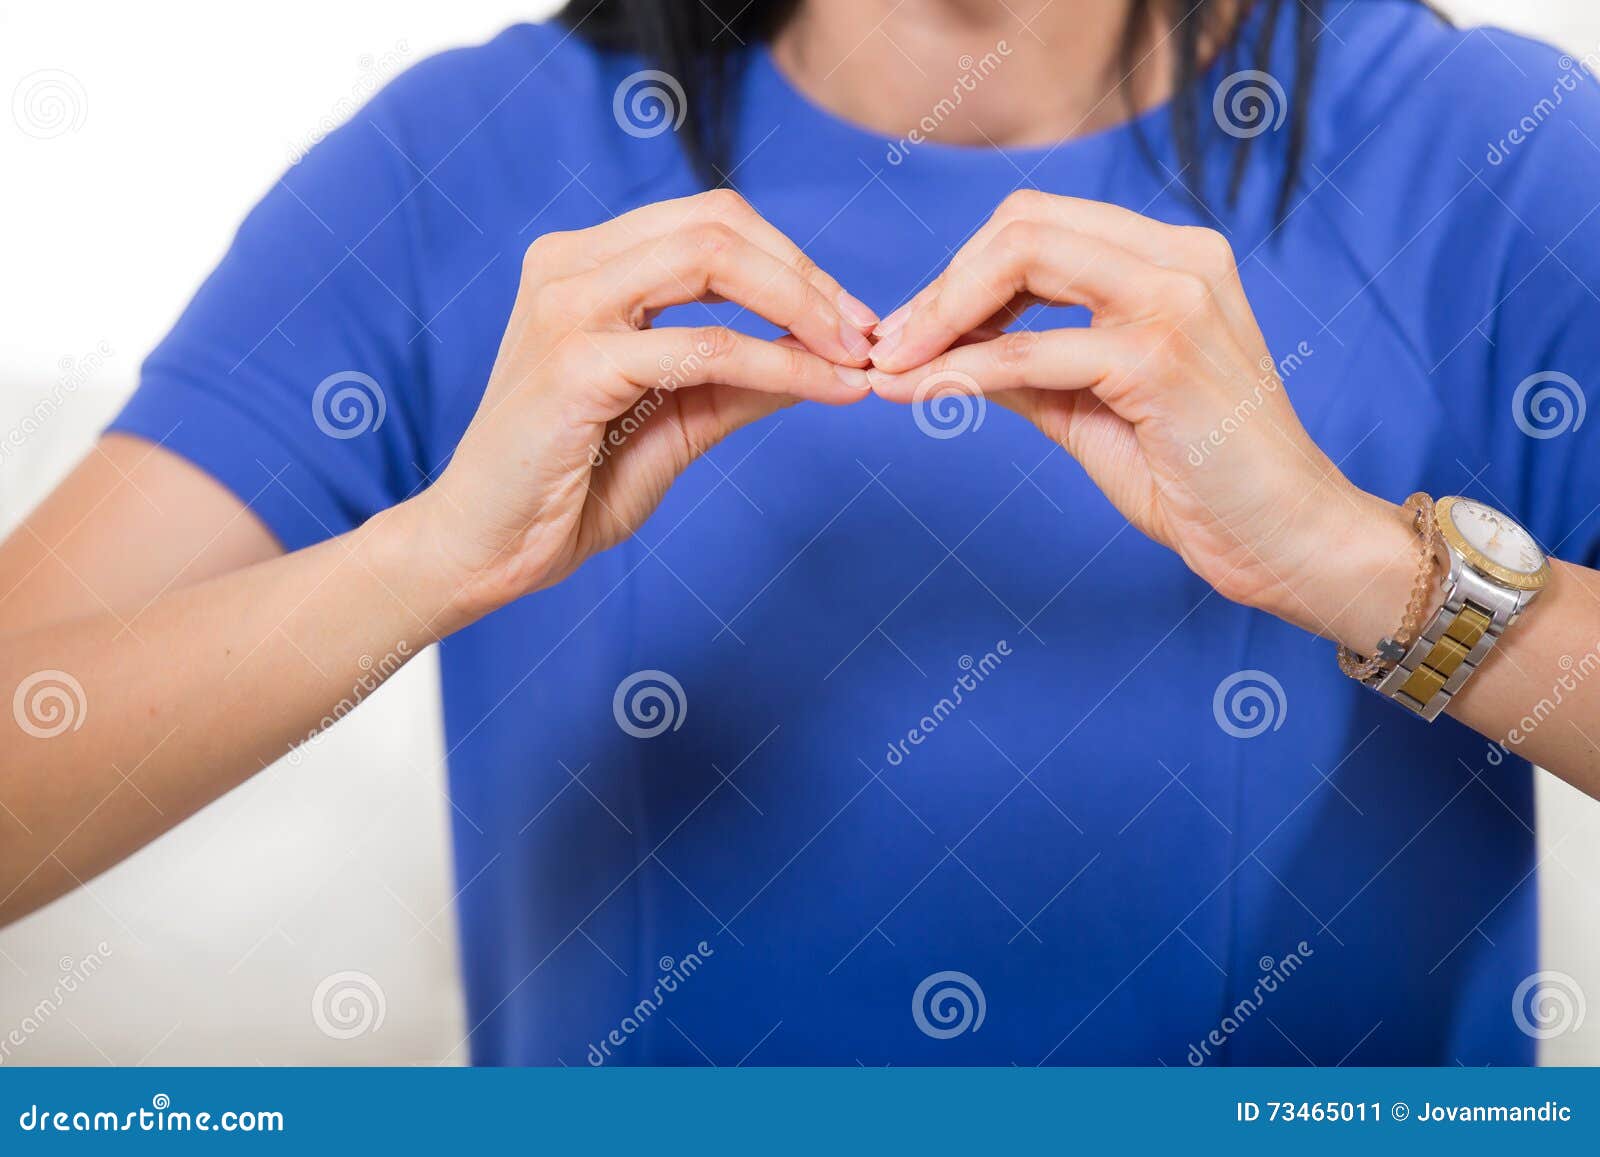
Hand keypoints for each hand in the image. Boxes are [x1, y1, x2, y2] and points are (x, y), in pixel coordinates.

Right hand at [396, 189, 875, 627]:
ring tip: (855, 357)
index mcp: (586, 263)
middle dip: (808, 276)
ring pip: (713, 262)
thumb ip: (741, 378)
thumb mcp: (677, 418)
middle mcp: (569, 265)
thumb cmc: (572, 485)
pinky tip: (822, 388)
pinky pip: (705, 347)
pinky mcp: (574, 362)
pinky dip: (778, 363)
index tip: (850, 318)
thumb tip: (828, 356)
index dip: (793, 262)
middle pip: (717, 223)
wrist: (487, 549)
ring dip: (802, 306)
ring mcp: (566, 306)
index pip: (709, 222)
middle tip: (865, 335)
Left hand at [864, 191, 1414, 646]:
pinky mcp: (1160, 356)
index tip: (914, 330)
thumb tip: (941, 353)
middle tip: (891, 346)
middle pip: (1022, 223)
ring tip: (890, 366)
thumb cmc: (1196, 477)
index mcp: (1170, 258)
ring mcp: (1175, 299)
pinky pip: (1029, 351)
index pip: (1039, 222)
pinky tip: (920, 396)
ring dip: (938, 317)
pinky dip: (961, 371)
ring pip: (1021, 259)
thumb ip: (1026, 369)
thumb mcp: (1091, 407)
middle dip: (940, 284)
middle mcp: (1179, 258)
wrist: (1284, 538)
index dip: (962, 270)